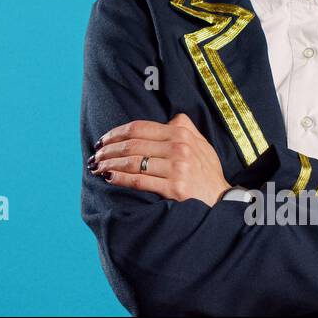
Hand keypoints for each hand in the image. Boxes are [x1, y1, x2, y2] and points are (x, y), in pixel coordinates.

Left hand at [89, 114, 230, 205]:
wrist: (222, 199)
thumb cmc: (206, 171)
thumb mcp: (200, 143)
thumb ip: (183, 128)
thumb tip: (167, 118)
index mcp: (181, 132)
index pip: (139, 128)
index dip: (116, 133)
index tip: (103, 139)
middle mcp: (179, 148)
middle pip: (132, 145)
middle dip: (109, 150)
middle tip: (96, 155)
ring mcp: (177, 168)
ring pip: (133, 162)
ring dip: (110, 164)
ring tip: (98, 167)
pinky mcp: (175, 188)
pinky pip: (140, 181)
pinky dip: (120, 179)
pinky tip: (109, 178)